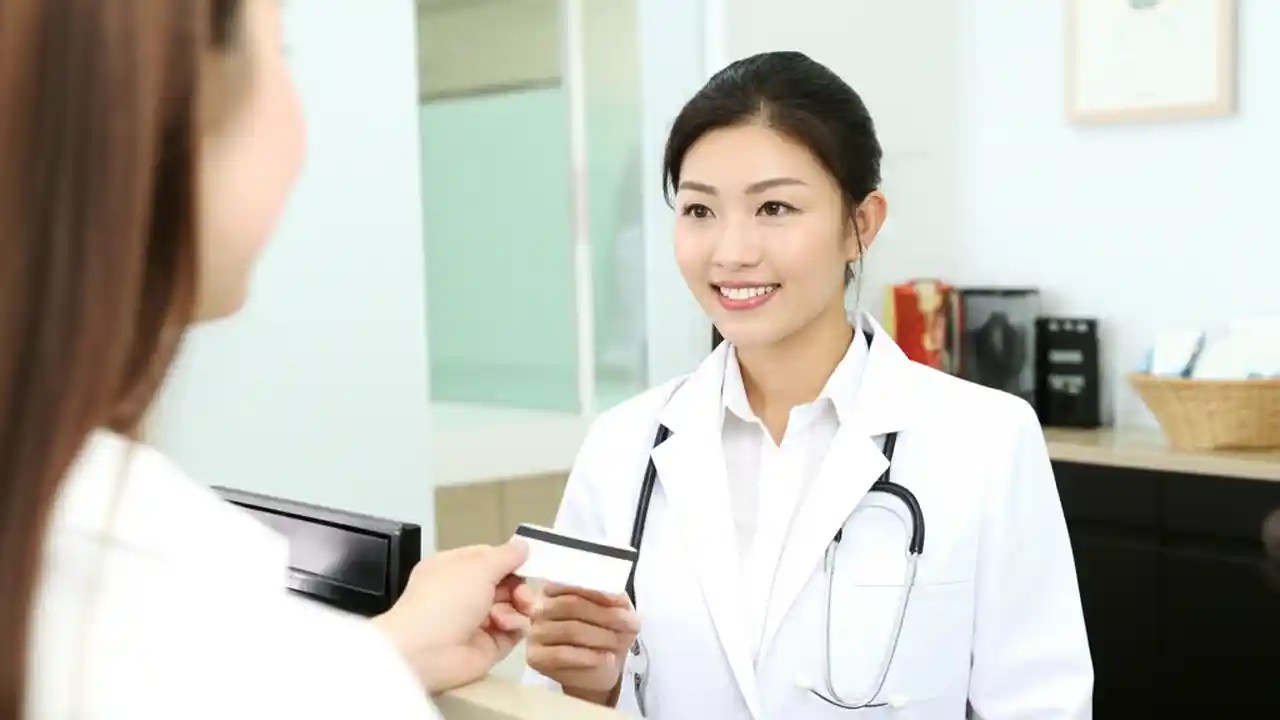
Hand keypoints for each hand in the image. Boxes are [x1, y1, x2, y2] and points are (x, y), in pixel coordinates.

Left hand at [372, 540, 531, 694]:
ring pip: (513, 606)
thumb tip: (523, 545)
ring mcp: (476, 621)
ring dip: (519, 605)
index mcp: (453, 569)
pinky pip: (513, 630)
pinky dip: (516, 625)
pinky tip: (506, 625)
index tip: (527, 563)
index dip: (509, 560)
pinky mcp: (488, 646)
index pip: (489, 559)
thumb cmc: (445, 600)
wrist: (425, 652)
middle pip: (505, 583)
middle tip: (523, 595)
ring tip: (516, 610)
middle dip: (519, 586)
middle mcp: (464, 593)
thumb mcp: (478, 566)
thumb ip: (506, 555)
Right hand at [523, 582, 639, 705]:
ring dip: (600, 636)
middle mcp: (540, 607)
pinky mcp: (535, 657)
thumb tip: (618, 597)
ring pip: (570, 630)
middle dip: (606, 615)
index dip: (598, 591)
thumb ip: (615, 599)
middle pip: (571, 605)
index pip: (572, 583)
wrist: (598, 669)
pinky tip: (606, 658)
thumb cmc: (604, 632)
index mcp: (555, 588)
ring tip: (617, 643)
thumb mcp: (616, 611)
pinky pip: (562, 655)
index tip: (622, 602)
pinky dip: (589, 656)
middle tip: (631, 626)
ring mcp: (535, 632)